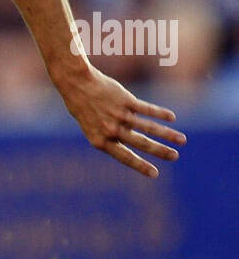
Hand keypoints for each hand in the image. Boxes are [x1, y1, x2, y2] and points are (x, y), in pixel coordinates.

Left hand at [56, 64, 184, 177]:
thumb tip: (133, 144)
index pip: (124, 157)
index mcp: (100, 141)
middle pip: (140, 143)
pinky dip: (160, 113)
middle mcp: (111, 130)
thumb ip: (111, 137)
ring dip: (167, 134)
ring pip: (148, 127)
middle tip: (175, 157)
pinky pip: (147, 109)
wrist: (76, 84)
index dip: (140, 166)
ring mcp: (119, 115)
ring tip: (181, 140)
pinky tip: (172, 118)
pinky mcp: (125, 101)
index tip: (155, 174)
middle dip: (160, 151)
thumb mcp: (92, 127)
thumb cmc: (84, 107)